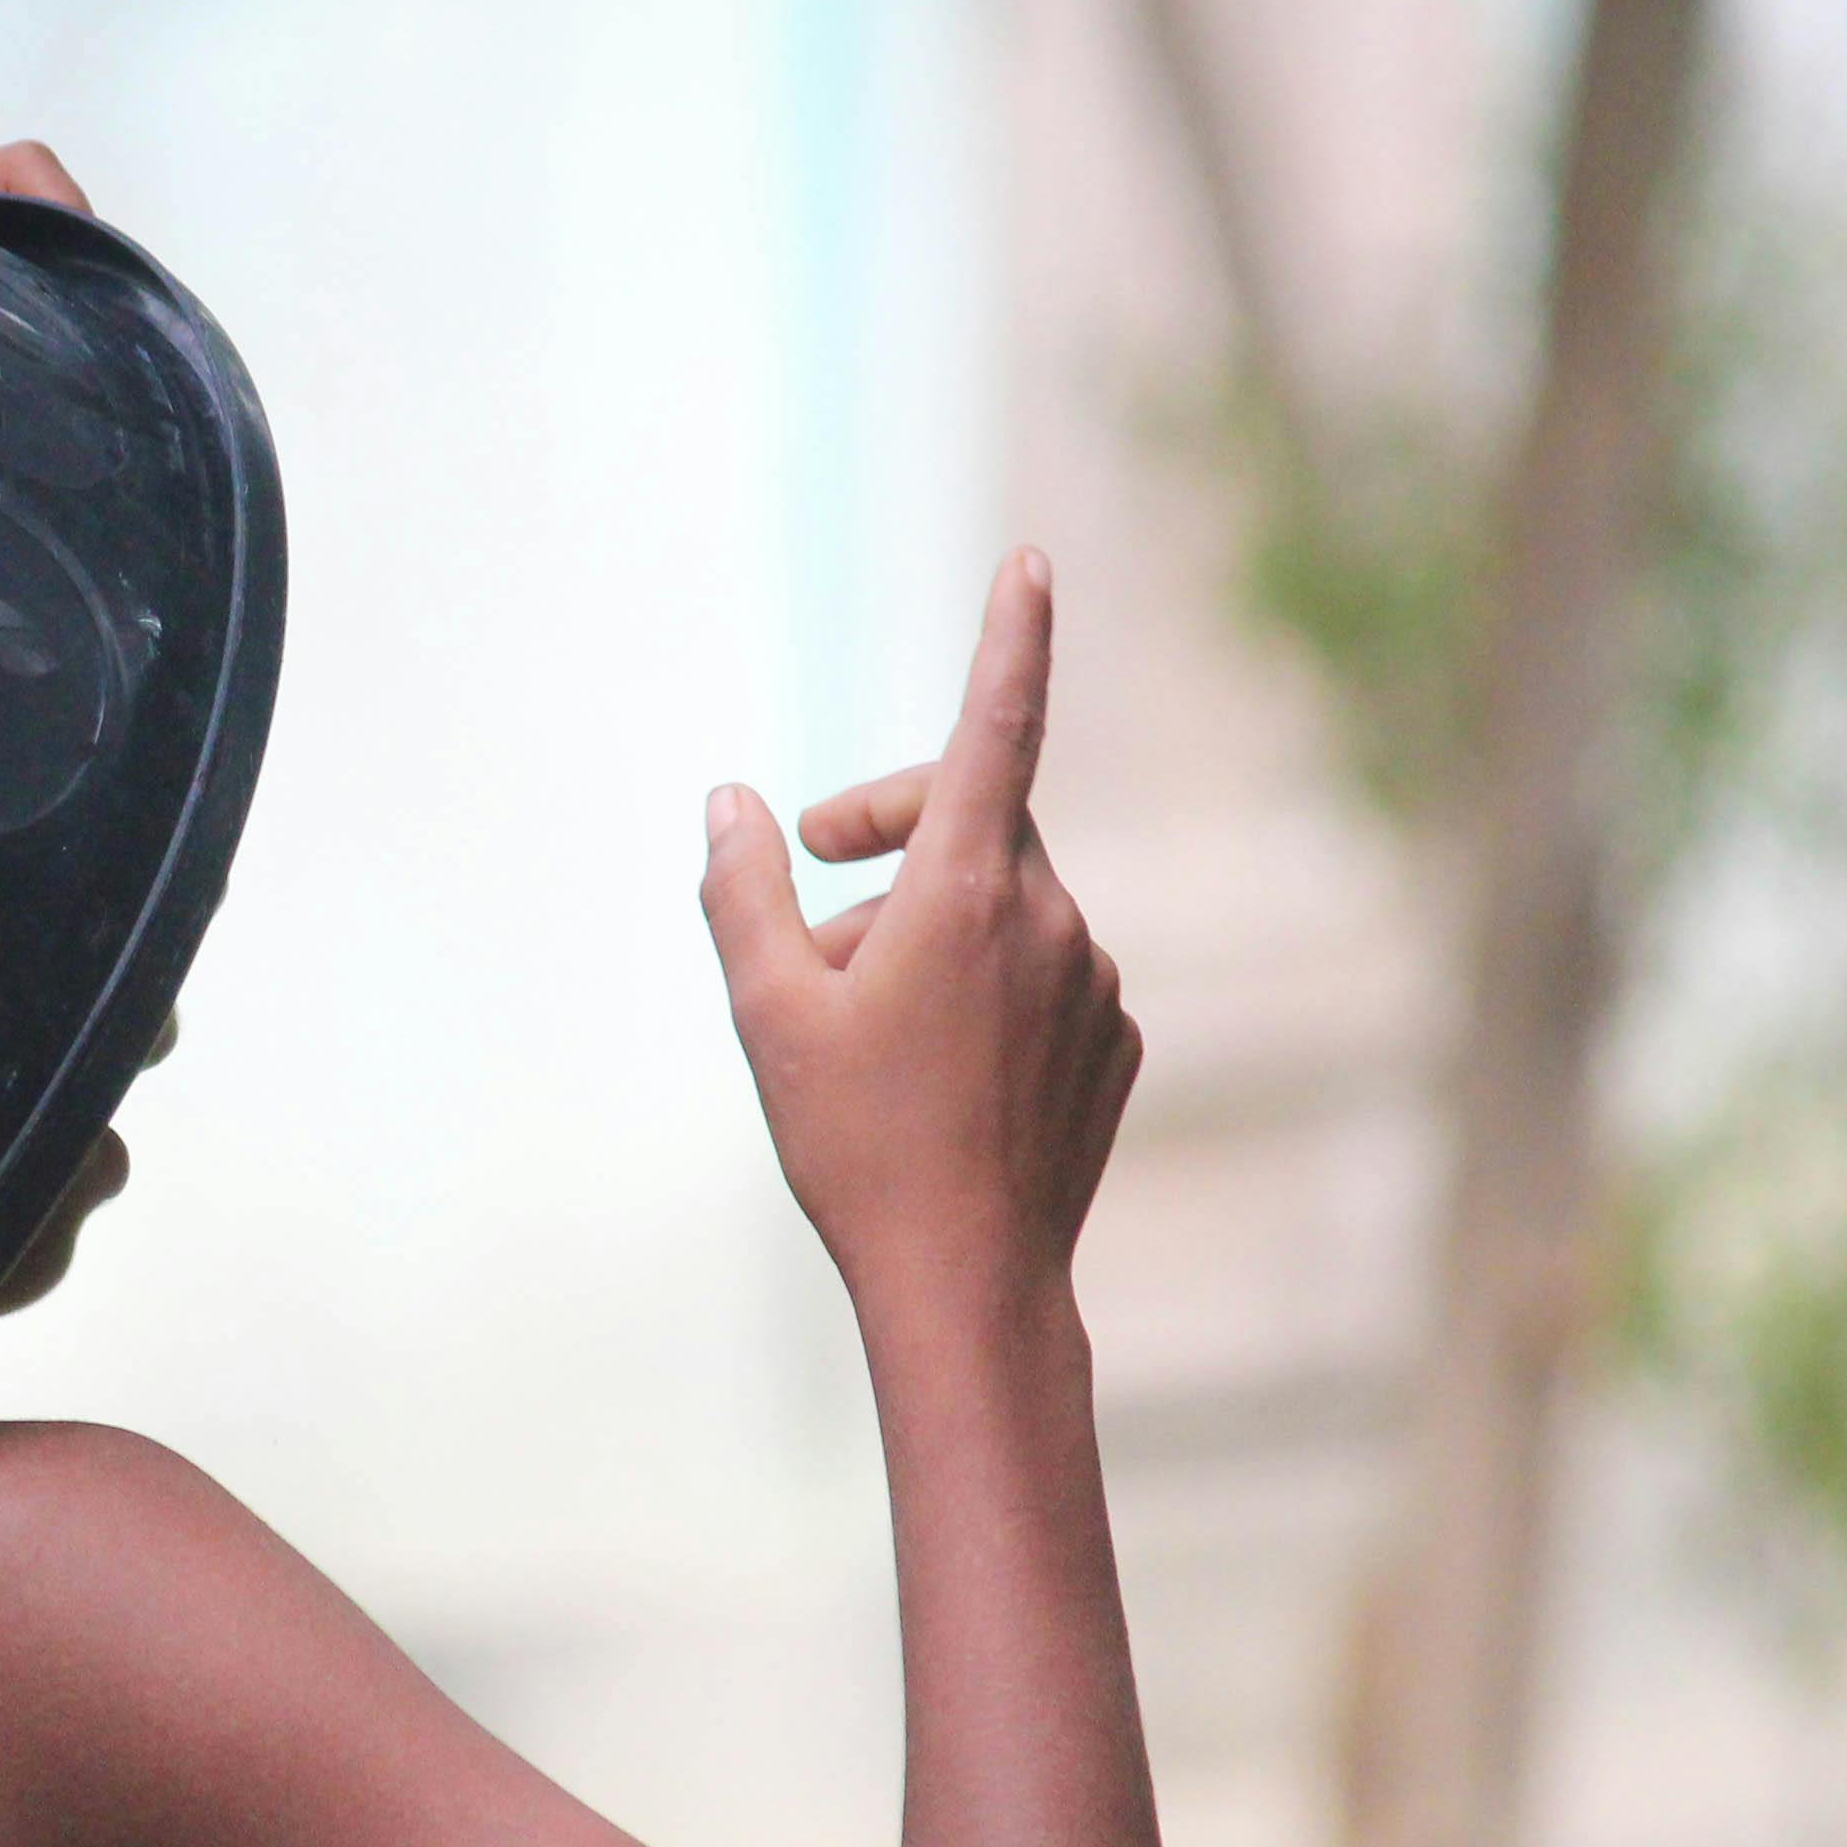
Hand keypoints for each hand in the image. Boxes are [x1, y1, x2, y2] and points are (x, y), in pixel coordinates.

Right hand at [697, 550, 1139, 1328]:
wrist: (969, 1281)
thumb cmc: (856, 1143)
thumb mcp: (768, 1011)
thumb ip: (743, 891)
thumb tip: (732, 805)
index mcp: (965, 892)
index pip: (994, 728)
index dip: (1010, 637)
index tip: (1029, 565)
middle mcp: (1048, 919)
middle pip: (970, 819)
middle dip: (888, 828)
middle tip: (811, 869)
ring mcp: (1094, 982)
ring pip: (1000, 906)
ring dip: (926, 924)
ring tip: (856, 1016)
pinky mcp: (1114, 1041)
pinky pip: (1040, 975)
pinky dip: (980, 985)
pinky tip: (929, 1066)